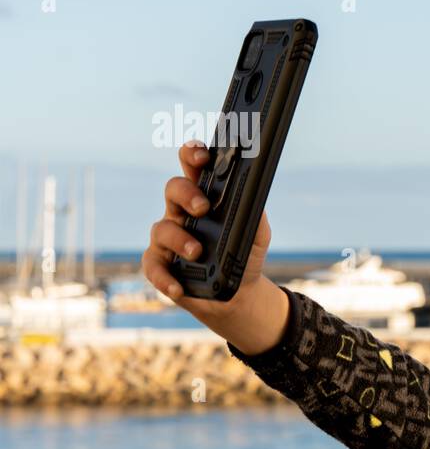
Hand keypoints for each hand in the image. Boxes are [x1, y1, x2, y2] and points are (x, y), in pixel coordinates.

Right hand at [142, 140, 286, 351]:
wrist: (240, 293)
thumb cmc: (244, 255)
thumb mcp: (257, 235)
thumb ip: (255, 215)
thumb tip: (255, 198)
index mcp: (204, 198)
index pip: (193, 168)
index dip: (193, 155)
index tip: (202, 155)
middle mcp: (181, 213)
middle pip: (173, 189)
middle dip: (186, 193)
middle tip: (202, 207)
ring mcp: (167, 239)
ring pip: (161, 228)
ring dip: (179, 239)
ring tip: (197, 252)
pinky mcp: (160, 266)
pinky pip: (153, 267)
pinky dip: (164, 277)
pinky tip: (179, 286)